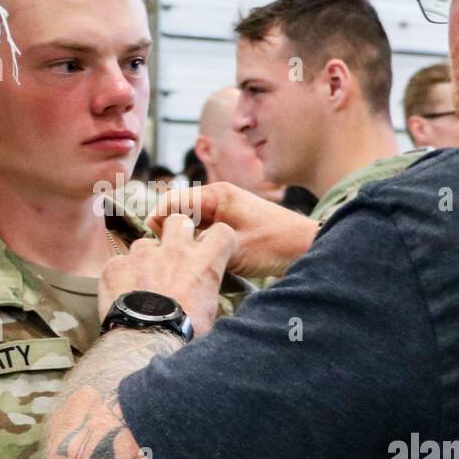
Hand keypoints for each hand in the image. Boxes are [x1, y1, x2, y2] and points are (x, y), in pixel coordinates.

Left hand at [100, 213, 234, 335]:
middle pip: (178, 221)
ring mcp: (142, 255)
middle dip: (175, 232)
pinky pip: (119, 262)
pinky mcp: (116, 265)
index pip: (221, 232)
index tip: (209, 249)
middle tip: (172, 253)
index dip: (215, 240)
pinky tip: (122, 293)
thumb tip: (200, 292)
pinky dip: (120, 275)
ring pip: (144, 243)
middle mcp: (175, 252)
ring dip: (144, 258)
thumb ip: (204, 290)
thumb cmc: (183, 335)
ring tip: (141, 282)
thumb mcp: (208, 313)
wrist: (146, 342)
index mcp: (203, 264)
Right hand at [150, 182, 318, 278]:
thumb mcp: (232, 248)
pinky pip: (203, 232)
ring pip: (190, 224)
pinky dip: (196, 245)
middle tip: (161, 259)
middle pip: (178, 212)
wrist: (307, 247)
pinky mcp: (229, 225)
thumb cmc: (273, 244)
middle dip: (168, 233)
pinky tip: (194, 263)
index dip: (156, 220)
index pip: (172, 201)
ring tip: (175, 263)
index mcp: (216, 194)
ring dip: (183, 241)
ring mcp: (223, 211)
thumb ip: (199, 247)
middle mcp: (217, 198)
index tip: (151, 244)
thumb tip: (171, 252)